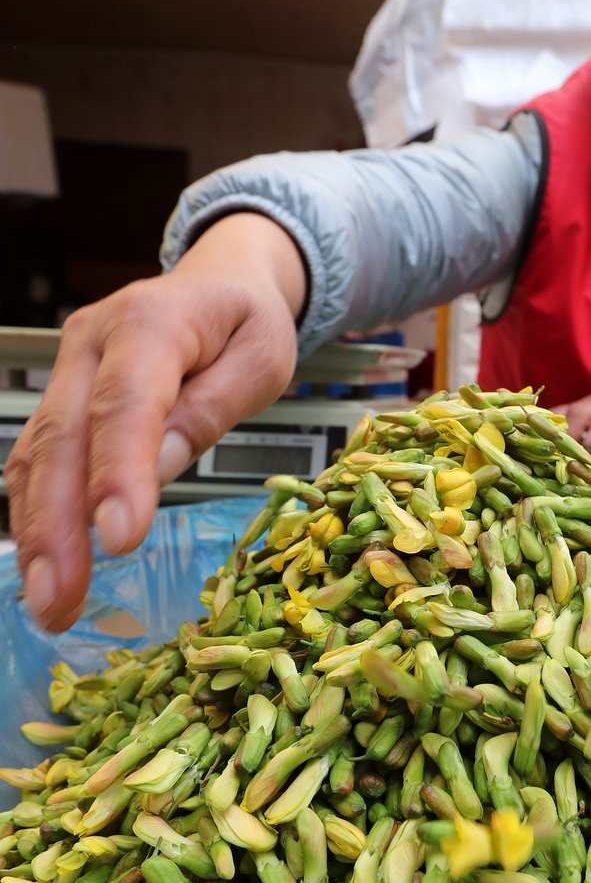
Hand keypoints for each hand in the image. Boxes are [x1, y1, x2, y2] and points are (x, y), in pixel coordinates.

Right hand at [6, 213, 306, 631]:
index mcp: (152, 321)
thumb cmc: (247, 322)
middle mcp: (93, 340)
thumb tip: (160, 468)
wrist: (222, 280)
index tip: (117, 539)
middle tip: (59, 599)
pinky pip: (40, 456)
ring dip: (38, 532)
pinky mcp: (62, 394)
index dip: (117, 473)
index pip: (127, 403)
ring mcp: (69, 367)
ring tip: (49, 602)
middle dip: (58, 527)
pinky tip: (44, 562)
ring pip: (39, 454)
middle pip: (65, 438)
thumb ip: (213, 409)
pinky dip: (37, 511)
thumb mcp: (262, 359)